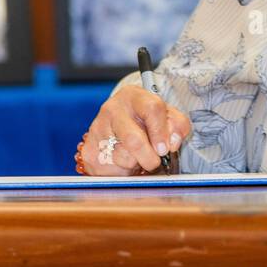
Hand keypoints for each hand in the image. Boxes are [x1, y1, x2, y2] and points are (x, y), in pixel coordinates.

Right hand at [76, 84, 191, 175]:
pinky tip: (123, 161)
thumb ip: (177, 125)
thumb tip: (172, 143)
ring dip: (136, 164)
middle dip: (148, 157)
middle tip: (154, 162)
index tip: (164, 149)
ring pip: (123, 157)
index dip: (161, 132)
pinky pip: (112, 169)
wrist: (115, 128)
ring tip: (136, 156)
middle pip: (134, 139)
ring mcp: (97, 129)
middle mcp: (112, 109)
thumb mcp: (166, 116)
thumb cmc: (146, 121)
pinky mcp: (89, 150)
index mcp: (134, 95)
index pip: (152, 108)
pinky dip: (123, 171)